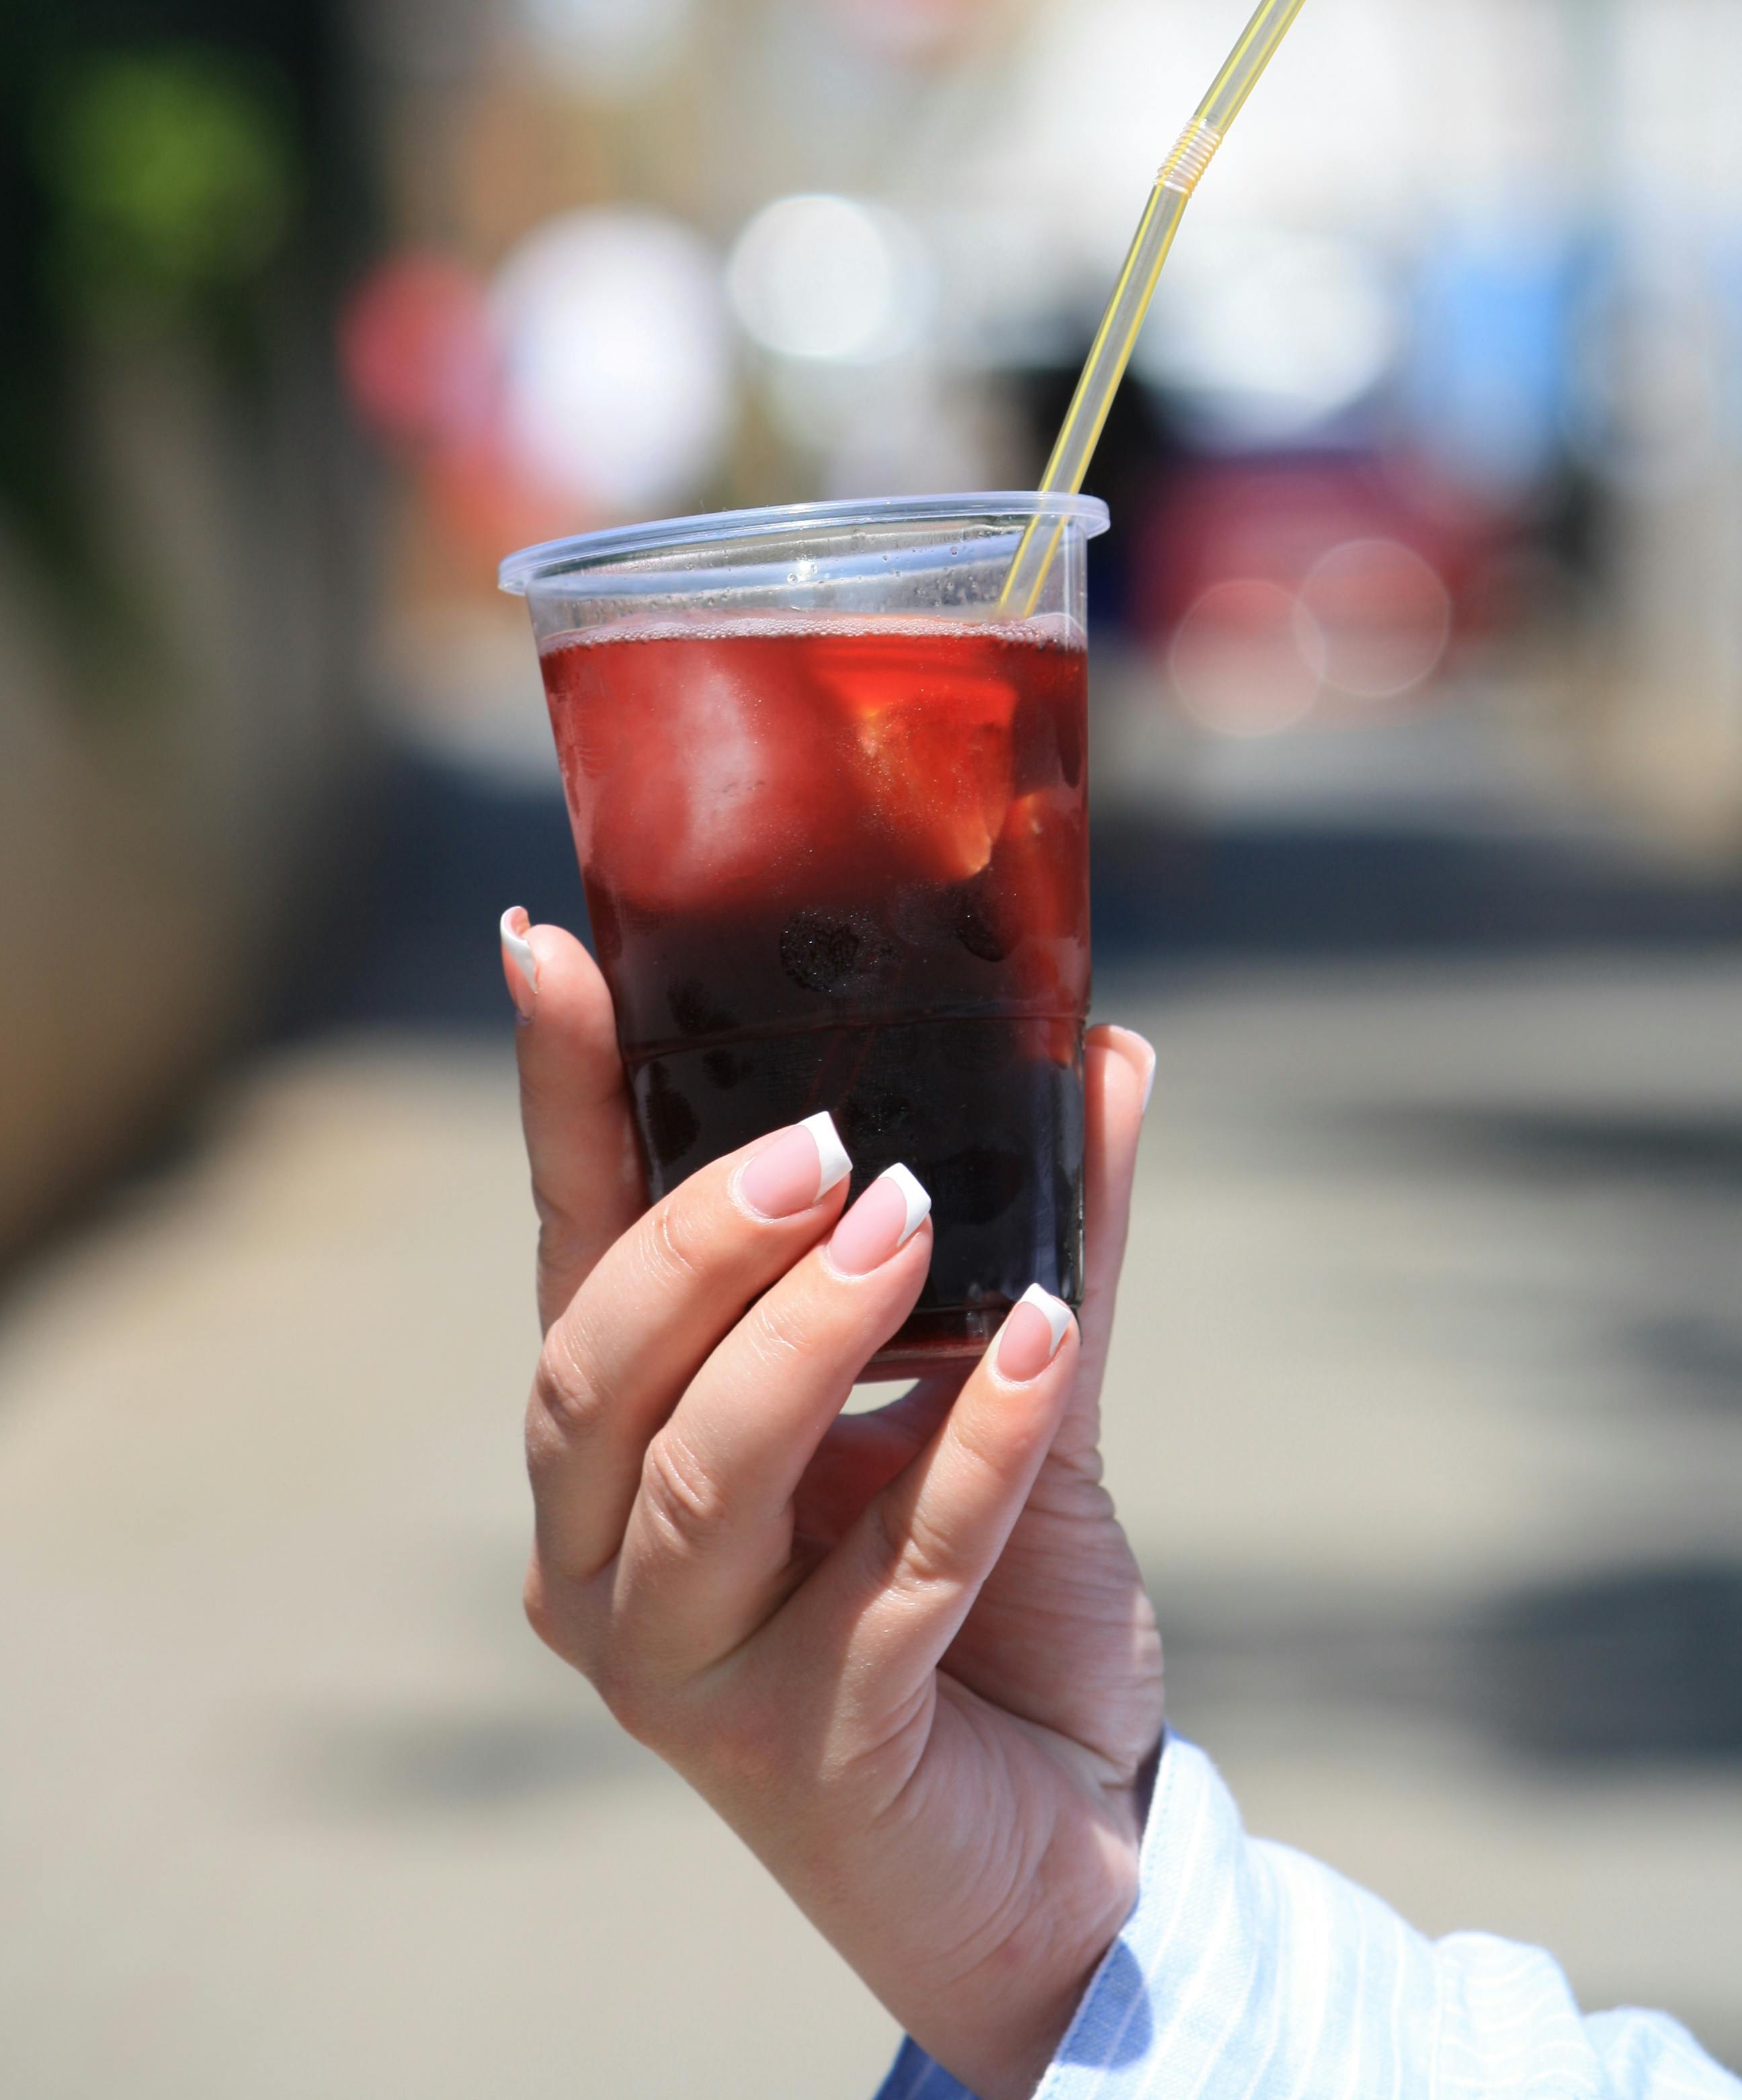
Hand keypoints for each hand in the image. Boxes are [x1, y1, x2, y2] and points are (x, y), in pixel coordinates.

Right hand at [502, 909, 1162, 2099]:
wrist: (1062, 1851)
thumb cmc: (997, 1613)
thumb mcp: (1015, 1398)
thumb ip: (1044, 1241)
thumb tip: (1107, 1054)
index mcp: (627, 1446)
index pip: (572, 1248)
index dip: (557, 1100)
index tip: (545, 949)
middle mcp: (608, 1559)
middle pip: (596, 1372)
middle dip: (701, 1239)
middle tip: (828, 1142)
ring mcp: (684, 1671)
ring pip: (706, 1474)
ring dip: (813, 1334)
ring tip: (917, 1219)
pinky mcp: (804, 1756)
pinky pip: (881, 1575)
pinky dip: (971, 1450)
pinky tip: (1041, 1347)